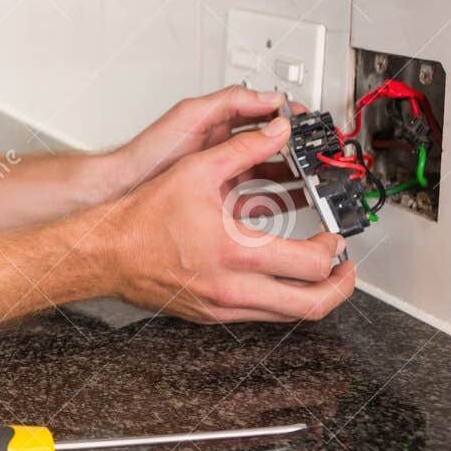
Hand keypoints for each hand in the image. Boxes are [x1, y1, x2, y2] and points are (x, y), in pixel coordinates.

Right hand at [78, 113, 354, 323]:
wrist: (105, 252)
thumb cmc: (142, 218)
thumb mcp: (196, 171)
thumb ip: (243, 149)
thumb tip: (276, 133)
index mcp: (237, 252)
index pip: (311, 264)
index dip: (334, 249)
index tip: (334, 236)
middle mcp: (234, 288)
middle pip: (311, 305)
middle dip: (339, 287)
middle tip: (344, 270)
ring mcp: (222, 308)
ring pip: (288, 317)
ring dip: (311, 296)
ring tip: (318, 275)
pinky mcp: (210, 315)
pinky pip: (259, 315)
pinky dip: (278, 299)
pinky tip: (273, 277)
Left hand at [110, 85, 306, 197]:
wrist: (124, 191)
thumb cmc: (148, 154)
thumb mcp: (189, 117)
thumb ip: (228, 102)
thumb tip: (268, 98)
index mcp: (217, 121)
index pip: (263, 112)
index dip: (287, 115)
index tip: (308, 121)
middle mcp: (222, 146)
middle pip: (270, 143)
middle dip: (296, 146)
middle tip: (317, 151)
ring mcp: (222, 173)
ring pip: (268, 170)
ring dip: (293, 173)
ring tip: (314, 176)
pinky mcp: (219, 198)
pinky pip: (257, 198)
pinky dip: (278, 198)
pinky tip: (294, 201)